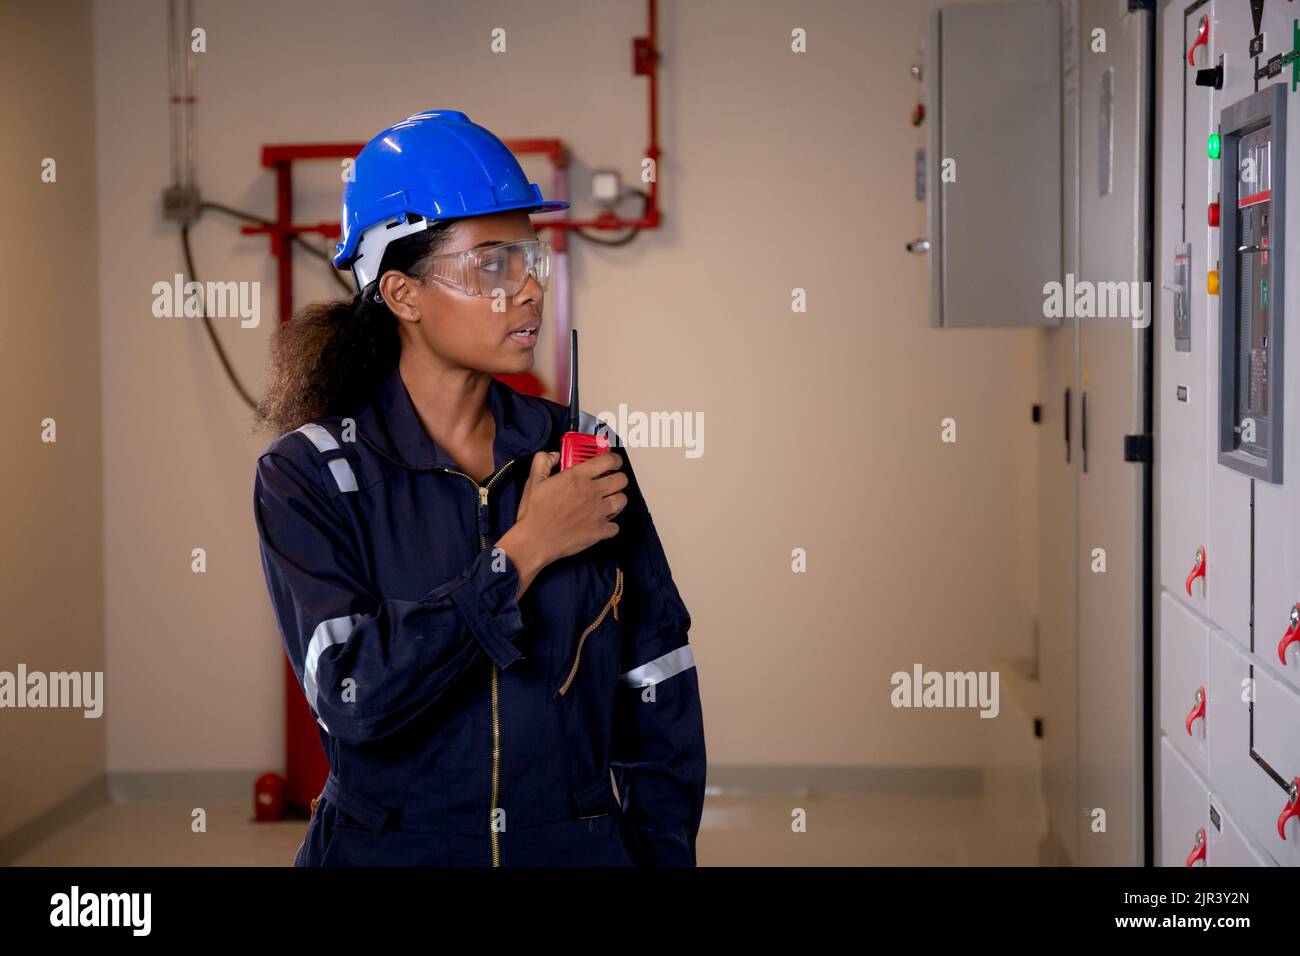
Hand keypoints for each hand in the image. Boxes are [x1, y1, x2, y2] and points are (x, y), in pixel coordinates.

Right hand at [496, 451, 627, 597]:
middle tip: (611, 482)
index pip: (608, 460)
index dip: (615, 459)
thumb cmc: (534, 513)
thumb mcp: (533, 481)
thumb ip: (543, 462)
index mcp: (578, 477)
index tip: (613, 462)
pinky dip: (611, 525)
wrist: (535, 541)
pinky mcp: (599, 531)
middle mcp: (592, 493)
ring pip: (622, 501)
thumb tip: (553, 455)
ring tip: (608, 501)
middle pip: (621, 480)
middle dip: (618, 478)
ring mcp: (598, 513)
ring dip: (617, 499)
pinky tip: (601, 522)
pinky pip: (616, 526)